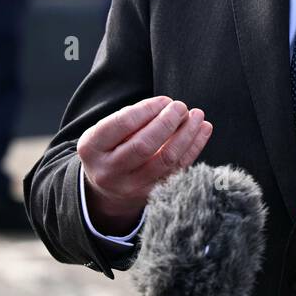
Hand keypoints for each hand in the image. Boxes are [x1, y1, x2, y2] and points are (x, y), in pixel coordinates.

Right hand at [77, 96, 212, 235]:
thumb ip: (130, 119)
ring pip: (166, 159)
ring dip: (187, 134)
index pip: (122, 124)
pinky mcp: (153, 194)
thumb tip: (167, 106)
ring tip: (197, 115)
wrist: (107, 189)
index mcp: (92, 148)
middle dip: (167, 122)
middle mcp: (109, 170)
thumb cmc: (111, 148)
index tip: (164, 100)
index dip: (147, 109)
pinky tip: (203, 129)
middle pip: (144, 145)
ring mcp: (131, 186)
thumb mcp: (106, 132)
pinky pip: (180, 169)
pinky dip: (195, 147)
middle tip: (181, 106)